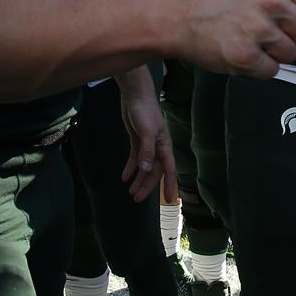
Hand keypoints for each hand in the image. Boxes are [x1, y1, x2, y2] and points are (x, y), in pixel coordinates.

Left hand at [117, 73, 174, 202]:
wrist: (135, 95)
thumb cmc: (144, 111)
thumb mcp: (146, 131)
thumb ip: (147, 151)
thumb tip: (145, 171)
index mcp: (164, 146)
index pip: (169, 170)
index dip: (170, 185)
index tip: (170, 200)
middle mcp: (158, 147)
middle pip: (154, 171)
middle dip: (147, 186)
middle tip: (136, 199)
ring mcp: (147, 144)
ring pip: (144, 167)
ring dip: (138, 180)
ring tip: (130, 192)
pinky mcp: (137, 140)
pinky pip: (135, 158)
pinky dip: (130, 168)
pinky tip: (124, 177)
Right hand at [177, 0, 295, 75]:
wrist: (176, 12)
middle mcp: (272, 3)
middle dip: (291, 40)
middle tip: (265, 33)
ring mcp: (258, 29)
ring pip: (290, 54)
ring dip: (273, 53)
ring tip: (247, 38)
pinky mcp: (244, 55)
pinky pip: (271, 71)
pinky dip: (258, 67)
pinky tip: (239, 51)